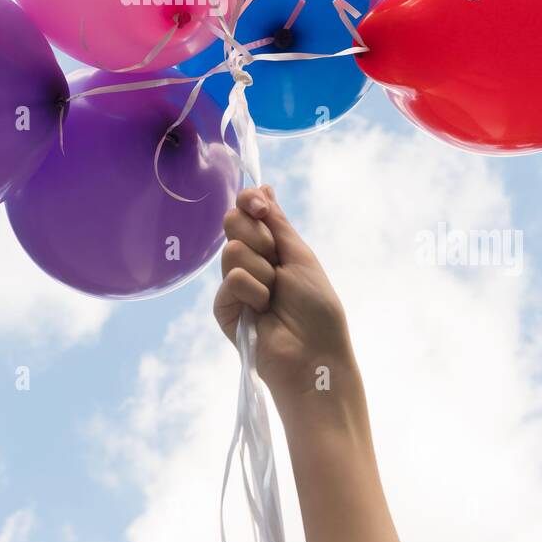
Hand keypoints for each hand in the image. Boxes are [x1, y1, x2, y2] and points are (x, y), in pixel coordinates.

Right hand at [214, 184, 365, 427]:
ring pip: (232, 250)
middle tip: (277, 263)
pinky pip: (232, 280)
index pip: (247, 210)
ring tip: (275, 295)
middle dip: (259, 238)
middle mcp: (251, 261)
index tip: (259, 205)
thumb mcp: (300, 256)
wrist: (314, 354)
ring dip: (262, 270)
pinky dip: (254, 292)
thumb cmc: (317, 308)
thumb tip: (265, 187)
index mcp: (272, 247)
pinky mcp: (224, 308)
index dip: (249, 202)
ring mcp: (236, 285)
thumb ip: (277, 222)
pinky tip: (263, 311)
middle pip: (233, 223)